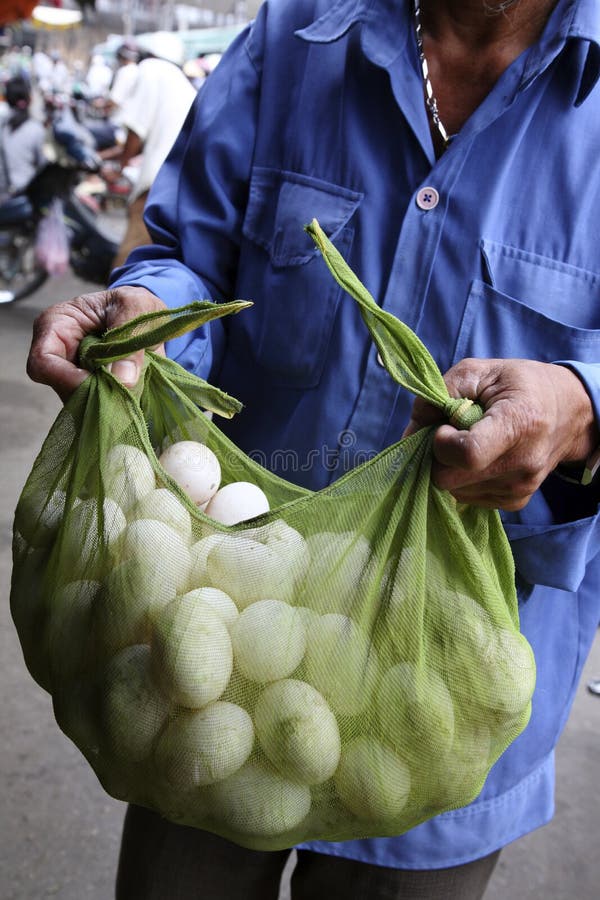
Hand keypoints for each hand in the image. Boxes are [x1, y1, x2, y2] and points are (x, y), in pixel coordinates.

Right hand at [27, 286, 166, 402]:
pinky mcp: (87, 385)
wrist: (145, 313)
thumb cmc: (134, 303)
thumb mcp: (137, 307)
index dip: (69, 379)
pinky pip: (96, 403)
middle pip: (62, 387)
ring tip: (134, 384)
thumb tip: (124, 379)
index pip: (43, 362)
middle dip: (94, 393)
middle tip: (128, 388)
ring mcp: (71, 371)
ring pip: (80, 400)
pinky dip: (114, 400)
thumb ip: (129, 338)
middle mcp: (57, 351)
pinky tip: (131, 390)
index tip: (105, 383)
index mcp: (57, 324)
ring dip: (108, 398)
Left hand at [403, 358, 598, 510]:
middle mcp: (521, 462)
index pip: (466, 454)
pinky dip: (463, 479)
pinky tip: (480, 458)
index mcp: (517, 424)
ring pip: (454, 492)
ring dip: (450, 468)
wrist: (568, 412)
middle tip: (448, 434)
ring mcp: (519, 488)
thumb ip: (440, 393)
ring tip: (469, 442)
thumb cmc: (519, 385)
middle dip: (437, 457)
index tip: (444, 427)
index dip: (442, 443)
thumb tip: (411, 431)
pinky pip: (468, 499)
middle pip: (449, 479)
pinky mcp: (515, 501)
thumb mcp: (480, 371)